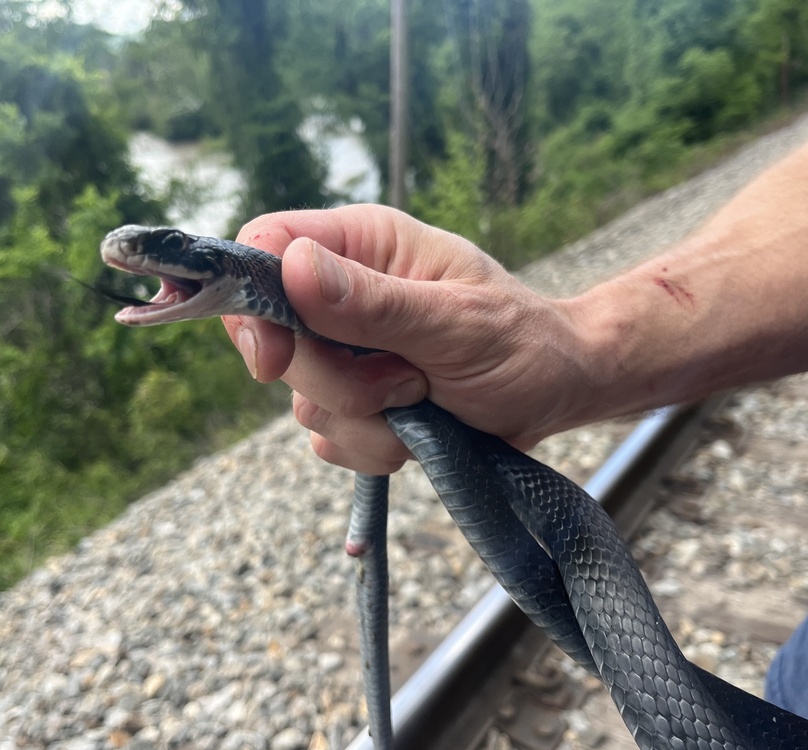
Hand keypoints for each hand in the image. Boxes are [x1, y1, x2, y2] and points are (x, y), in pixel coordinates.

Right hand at [225, 204, 593, 474]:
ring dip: (366, 419)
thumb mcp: (456, 320)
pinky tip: (417, 429)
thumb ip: (374, 301)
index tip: (274, 361)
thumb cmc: (522, 341)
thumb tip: (291, 267)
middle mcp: (343, 292)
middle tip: (405, 380)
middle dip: (333, 380)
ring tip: (425, 397)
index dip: (252, 302)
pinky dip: (372, 447)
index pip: (266, 245)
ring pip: (302, 400)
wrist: (556, 394)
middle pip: (272, 337)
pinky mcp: (355, 402)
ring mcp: (346, 351)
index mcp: (364, 244)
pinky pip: (328, 439)